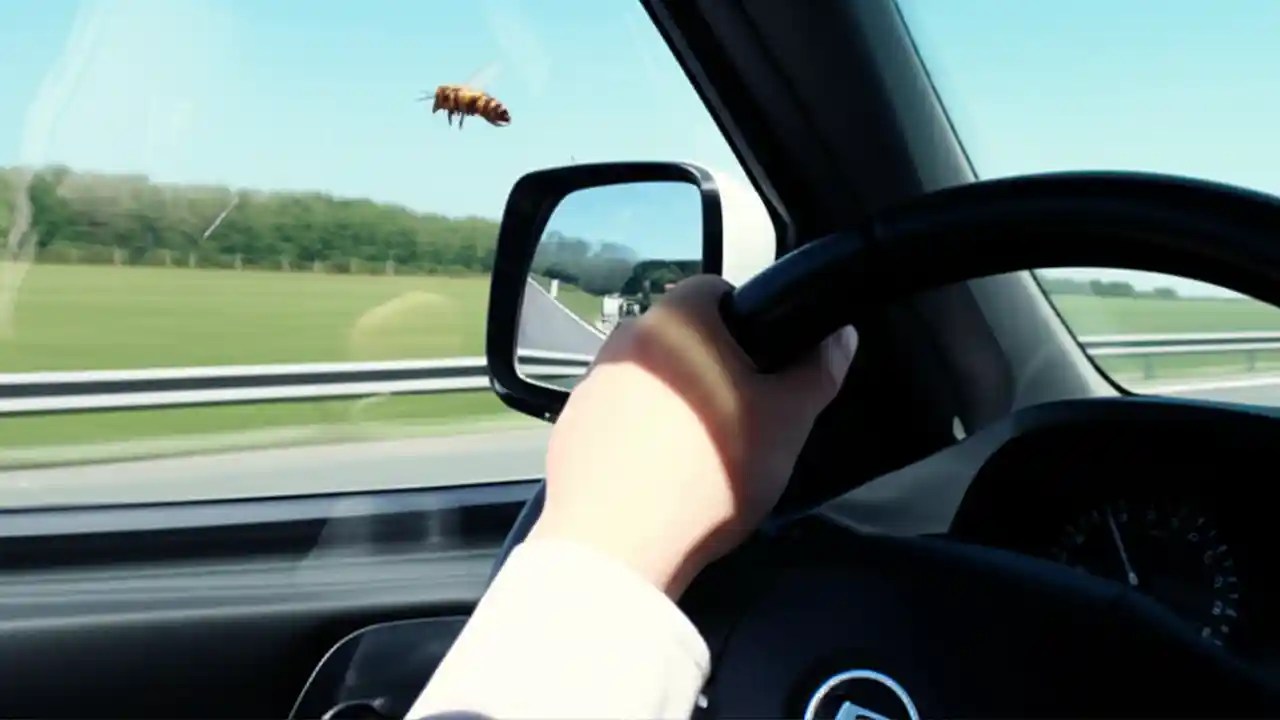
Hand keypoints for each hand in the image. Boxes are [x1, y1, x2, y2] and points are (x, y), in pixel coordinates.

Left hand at [529, 274, 857, 598]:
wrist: (618, 545)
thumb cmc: (709, 472)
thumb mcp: (788, 421)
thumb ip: (818, 371)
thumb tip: (839, 338)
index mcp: (677, 318)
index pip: (719, 291)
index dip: (751, 324)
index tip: (765, 367)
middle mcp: (625, 337)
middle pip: (681, 341)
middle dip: (710, 370)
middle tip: (741, 419)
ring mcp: (589, 383)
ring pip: (648, 381)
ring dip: (673, 405)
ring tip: (698, 457)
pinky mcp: (569, 428)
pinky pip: (616, 421)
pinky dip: (638, 438)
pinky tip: (660, 477)